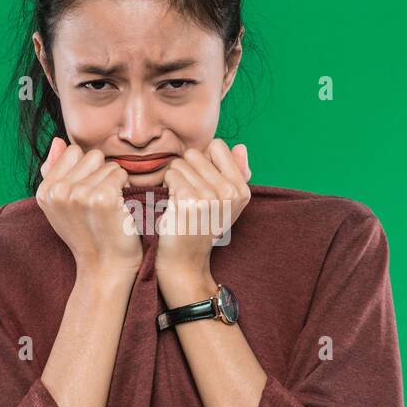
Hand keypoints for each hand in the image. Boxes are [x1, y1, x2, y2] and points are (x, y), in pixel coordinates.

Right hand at [36, 136, 141, 279]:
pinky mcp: (102, 198)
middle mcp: (58, 192)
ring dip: (115, 182)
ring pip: (108, 164)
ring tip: (109, 206)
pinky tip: (119, 207)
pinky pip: (120, 173)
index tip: (87, 194)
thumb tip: (57, 141)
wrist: (105, 267)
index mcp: (45, 191)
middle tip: (100, 201)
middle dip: (101, 173)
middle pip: (92, 155)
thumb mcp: (61, 205)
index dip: (86, 169)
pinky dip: (125, 187)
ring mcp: (79, 194)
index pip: (72, 151)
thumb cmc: (88, 234)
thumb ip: (55, 172)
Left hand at [155, 139, 250, 297]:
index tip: (201, 180)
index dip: (203, 159)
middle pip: (195, 154)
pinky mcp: (189, 202)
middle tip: (188, 192)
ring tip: (180, 199)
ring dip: (174, 178)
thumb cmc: (201, 227)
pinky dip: (166, 186)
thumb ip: (236, 172)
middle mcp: (229, 192)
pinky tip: (171, 202)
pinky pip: (171, 175)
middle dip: (186, 169)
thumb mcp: (226, 203)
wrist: (185, 261)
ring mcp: (210, 197)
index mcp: (241, 189)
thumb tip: (241, 146)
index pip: (218, 146)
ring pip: (180, 163)